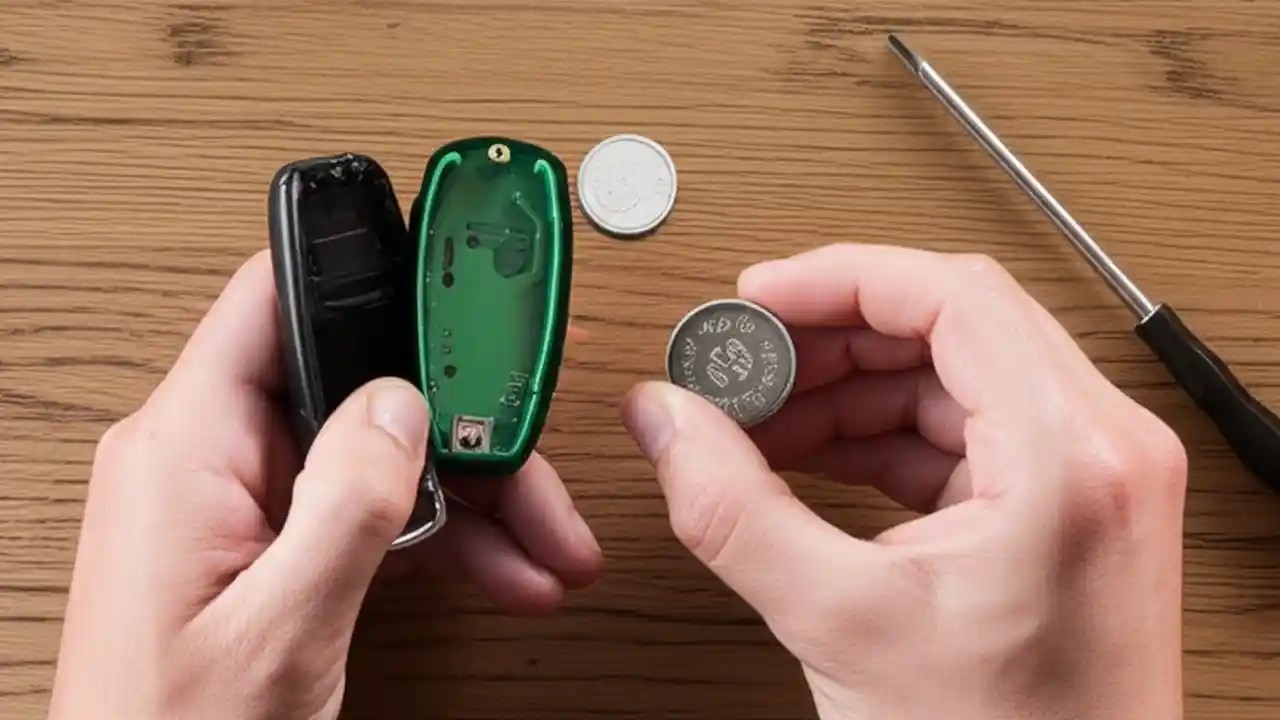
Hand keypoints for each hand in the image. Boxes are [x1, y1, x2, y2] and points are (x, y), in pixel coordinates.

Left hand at [49, 251, 603, 719]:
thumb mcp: (280, 626)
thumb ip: (344, 503)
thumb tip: (401, 405)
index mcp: (184, 450)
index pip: (274, 303)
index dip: (367, 275)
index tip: (453, 285)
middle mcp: (206, 460)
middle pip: (357, 389)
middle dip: (459, 427)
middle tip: (534, 464)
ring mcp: (236, 502)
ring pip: (375, 456)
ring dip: (468, 498)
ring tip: (545, 546)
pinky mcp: (261, 544)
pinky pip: (360, 509)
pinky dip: (434, 538)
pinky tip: (498, 569)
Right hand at [623, 244, 1185, 719]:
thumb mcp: (842, 624)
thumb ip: (732, 510)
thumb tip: (667, 421)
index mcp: (1071, 455)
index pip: (951, 296)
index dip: (837, 281)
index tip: (757, 298)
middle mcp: (1101, 447)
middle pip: (948, 324)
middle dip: (827, 340)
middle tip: (740, 364)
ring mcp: (1090, 474)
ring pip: (950, 374)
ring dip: (846, 387)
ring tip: (756, 419)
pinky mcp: (1063, 504)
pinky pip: (962, 430)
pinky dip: (878, 435)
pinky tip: (807, 455)